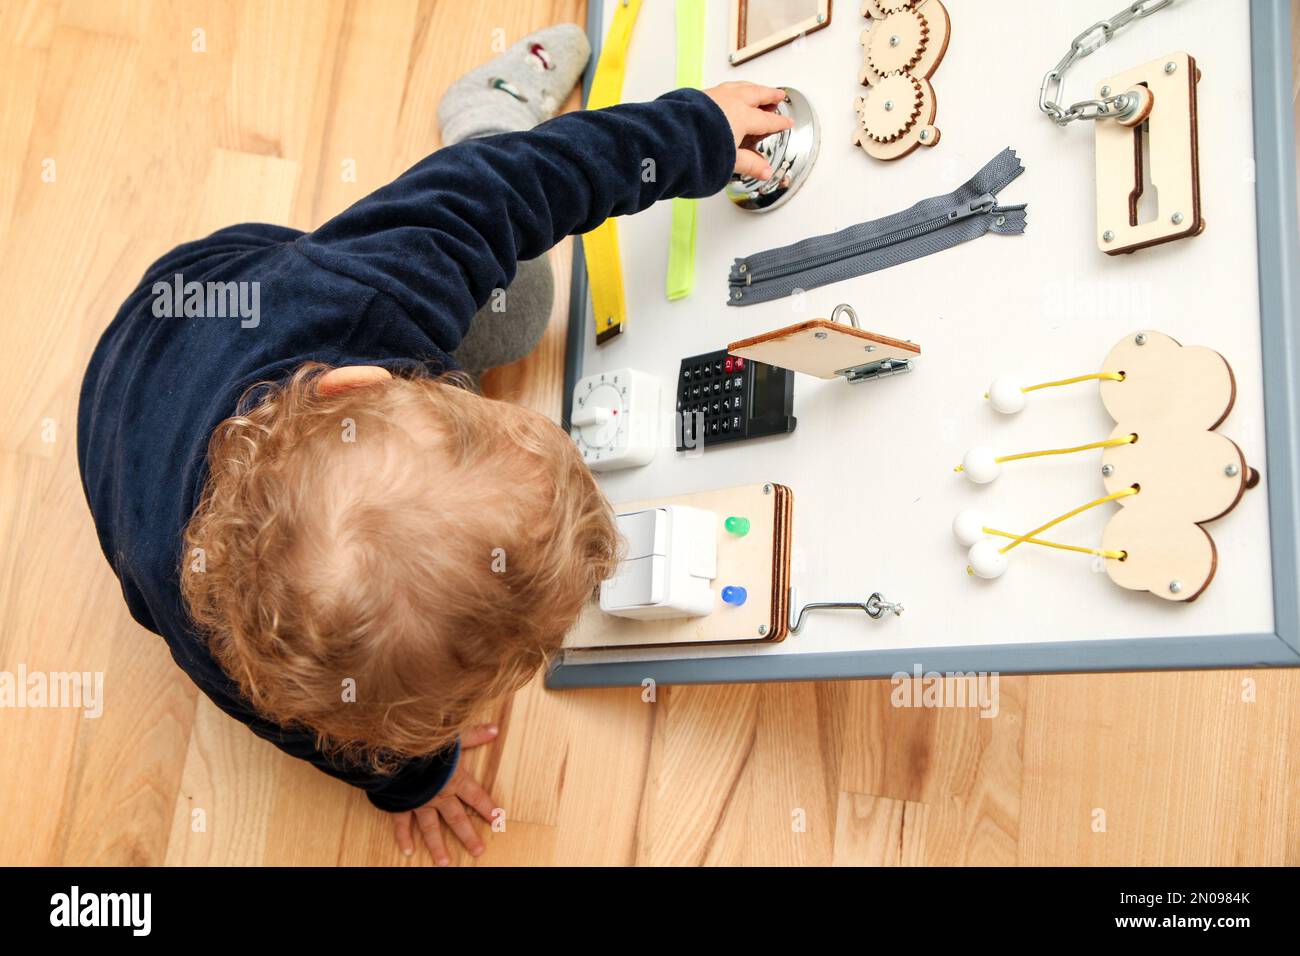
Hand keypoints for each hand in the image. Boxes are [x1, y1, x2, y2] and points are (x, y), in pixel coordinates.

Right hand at [391, 723, 499, 865]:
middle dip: (468, 836)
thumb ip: (473, 735)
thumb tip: (494, 729)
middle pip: (457, 819)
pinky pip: (402, 824)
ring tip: (446, 863)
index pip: (476, 796)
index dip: (488, 808)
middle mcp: (439, 795)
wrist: (393, 751)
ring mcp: (420, 802)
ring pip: (431, 828)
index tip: (499, 821)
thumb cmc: (424, 742)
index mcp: (454, 779)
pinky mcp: (401, 804)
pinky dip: (403, 837)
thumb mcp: (452, 736)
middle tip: (478, 852)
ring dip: (438, 846)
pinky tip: (408, 851)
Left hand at [703, 81, 793, 180]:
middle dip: (769, 95)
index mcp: (742, 117)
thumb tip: (764, 171)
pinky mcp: (700, 95)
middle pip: (756, 95)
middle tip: (778, 95)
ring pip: (739, 86)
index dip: (779, 122)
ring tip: (756, 89)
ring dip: (751, 88)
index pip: (766, 120)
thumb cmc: (700, 146)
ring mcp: (714, 96)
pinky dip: (733, 88)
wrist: (673, 136)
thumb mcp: (730, 160)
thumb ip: (749, 164)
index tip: (787, 122)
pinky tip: (728, 92)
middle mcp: (731, 102)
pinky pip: (723, 88)